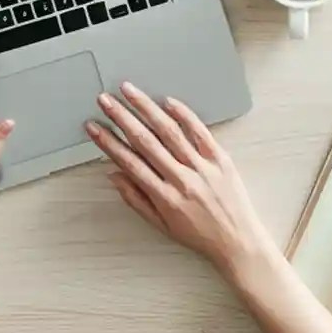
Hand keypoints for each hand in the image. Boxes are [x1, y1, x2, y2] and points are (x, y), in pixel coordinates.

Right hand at [85, 83, 277, 272]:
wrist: (238, 240)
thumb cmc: (199, 235)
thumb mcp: (161, 225)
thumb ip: (136, 199)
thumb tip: (114, 174)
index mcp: (164, 197)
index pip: (129, 162)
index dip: (108, 142)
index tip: (94, 127)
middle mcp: (182, 178)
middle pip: (145, 141)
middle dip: (121, 117)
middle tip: (105, 100)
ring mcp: (202, 166)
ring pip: (169, 131)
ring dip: (146, 108)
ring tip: (129, 92)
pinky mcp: (220, 158)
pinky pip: (199, 132)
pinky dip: (184, 114)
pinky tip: (168, 101)